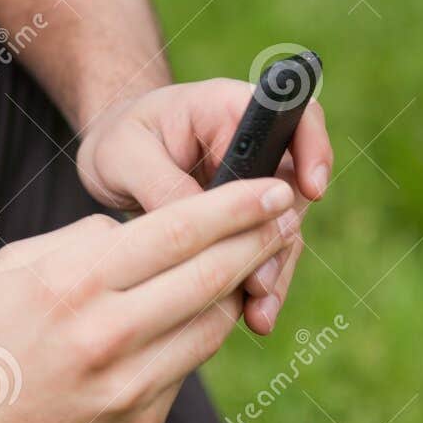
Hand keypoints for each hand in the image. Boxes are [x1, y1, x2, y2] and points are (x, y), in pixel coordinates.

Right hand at [0, 177, 299, 422]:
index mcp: (72, 284)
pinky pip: (188, 365)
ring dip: (240, 286)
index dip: (231, 206)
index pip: (174, 232)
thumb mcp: (14, 269)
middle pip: (210, 276)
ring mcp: (128, 385)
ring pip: (213, 324)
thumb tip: (134, 231)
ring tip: (252, 256)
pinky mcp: (140, 420)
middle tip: (284, 213)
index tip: (267, 187)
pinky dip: (200, 332)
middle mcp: (106, 335)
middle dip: (257, 238)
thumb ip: (81, 243)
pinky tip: (205, 310)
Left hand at [74, 79, 331, 334]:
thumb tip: (201, 228)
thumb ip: (163, 183)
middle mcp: (253, 145)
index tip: (311, 190)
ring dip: (273, 270)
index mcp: (227, 108)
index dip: (312, 149)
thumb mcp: (124, 154)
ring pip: (281, 229)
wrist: (109, 157)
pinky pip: (263, 250)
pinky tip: (250, 314)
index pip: (292, 117)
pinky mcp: (245, 219)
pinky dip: (257, 282)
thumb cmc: (118, 138)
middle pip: (294, 188)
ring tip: (257, 314)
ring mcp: (254, 185)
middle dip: (282, 237)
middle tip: (261, 283)